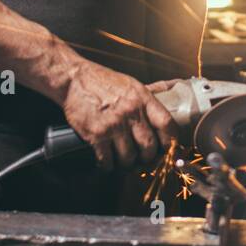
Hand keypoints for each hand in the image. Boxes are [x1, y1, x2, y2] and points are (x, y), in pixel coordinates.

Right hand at [60, 61, 177, 170]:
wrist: (74, 79)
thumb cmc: (102, 81)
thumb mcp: (131, 84)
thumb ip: (148, 98)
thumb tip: (168, 98)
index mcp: (143, 98)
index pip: (166, 123)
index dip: (170, 141)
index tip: (169, 149)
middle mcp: (131, 112)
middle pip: (148, 146)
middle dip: (147, 158)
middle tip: (143, 160)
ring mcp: (114, 124)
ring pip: (128, 157)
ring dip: (127, 164)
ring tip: (123, 161)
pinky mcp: (96, 134)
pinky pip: (107, 160)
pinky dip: (108, 166)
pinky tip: (106, 162)